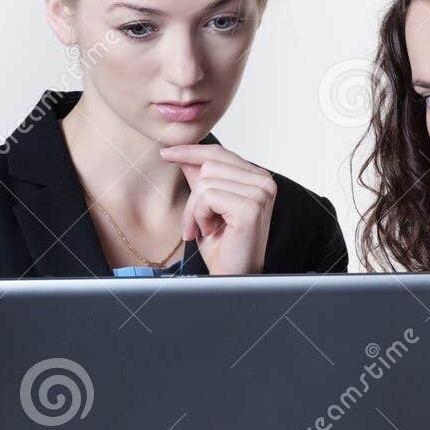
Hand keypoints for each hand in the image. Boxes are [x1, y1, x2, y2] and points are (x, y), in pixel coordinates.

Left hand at [158, 144, 275, 274]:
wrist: (232, 277)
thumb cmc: (222, 247)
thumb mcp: (206, 206)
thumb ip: (200, 178)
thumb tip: (182, 153)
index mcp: (258, 178)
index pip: (218, 153)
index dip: (190, 152)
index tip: (165, 153)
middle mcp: (264, 181)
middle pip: (209, 165)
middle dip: (193, 196)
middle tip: (195, 224)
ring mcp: (260, 193)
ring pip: (206, 182)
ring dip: (195, 210)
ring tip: (204, 229)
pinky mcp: (250, 207)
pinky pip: (208, 196)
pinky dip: (199, 216)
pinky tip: (209, 232)